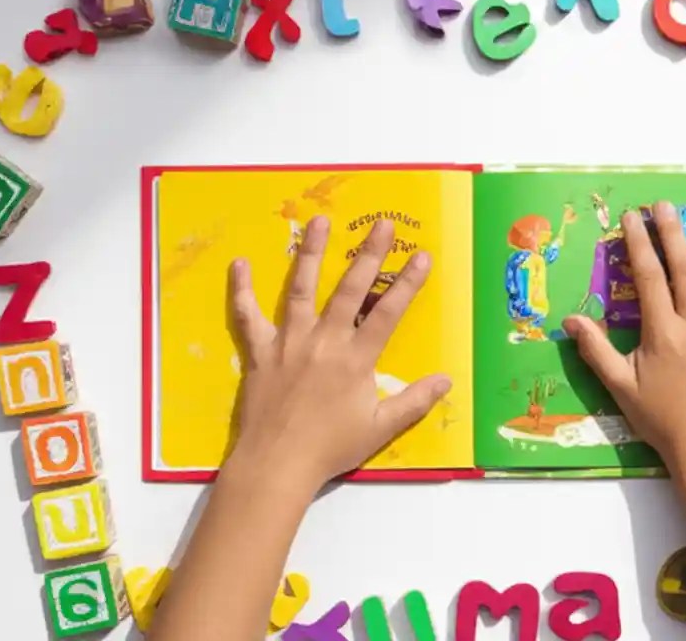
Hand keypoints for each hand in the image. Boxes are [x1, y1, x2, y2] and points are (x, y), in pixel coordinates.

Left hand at [228, 216, 450, 492]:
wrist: (277, 463)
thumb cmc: (329, 448)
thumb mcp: (380, 429)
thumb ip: (414, 402)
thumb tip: (446, 380)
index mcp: (355, 359)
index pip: (387, 313)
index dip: (407, 283)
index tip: (421, 255)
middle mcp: (324, 341)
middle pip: (350, 289)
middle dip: (368, 253)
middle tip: (382, 223)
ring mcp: (289, 341)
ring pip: (301, 288)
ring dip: (311, 252)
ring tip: (320, 222)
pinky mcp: (260, 351)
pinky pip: (247, 315)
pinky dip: (242, 290)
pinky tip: (240, 264)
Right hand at [562, 202, 685, 467]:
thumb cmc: (664, 421)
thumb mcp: (621, 387)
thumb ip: (596, 350)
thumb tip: (570, 320)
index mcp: (663, 333)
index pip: (648, 278)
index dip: (639, 245)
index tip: (633, 218)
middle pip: (685, 269)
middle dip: (673, 233)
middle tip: (666, 205)